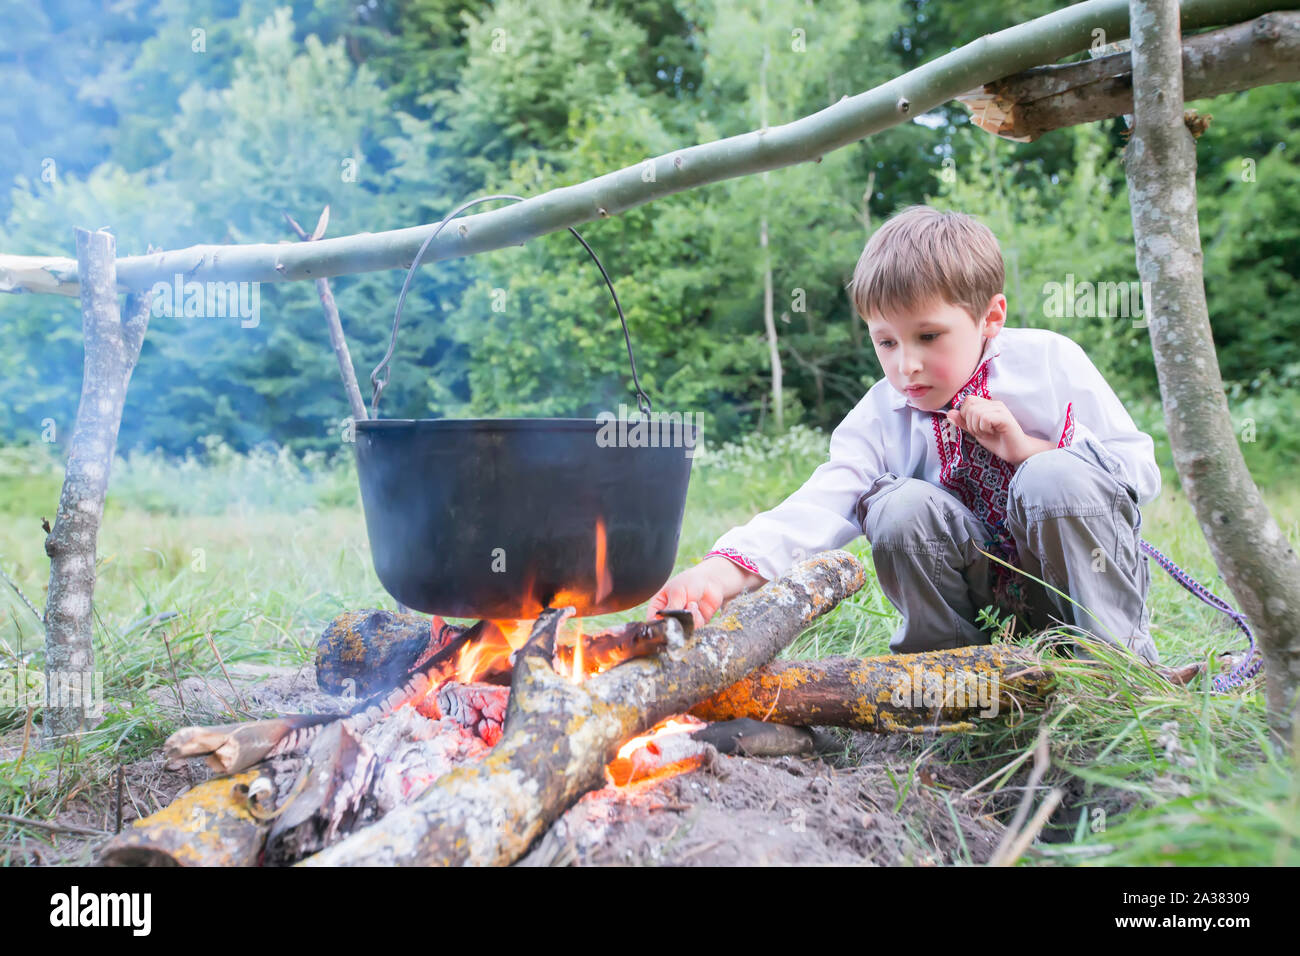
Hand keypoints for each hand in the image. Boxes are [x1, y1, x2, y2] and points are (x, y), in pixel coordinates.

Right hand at [645, 556, 764, 627]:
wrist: (716, 580)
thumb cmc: (693, 580)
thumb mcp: (679, 591)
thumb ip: (672, 609)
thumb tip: (667, 626)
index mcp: (659, 604)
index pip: (652, 621)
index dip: (655, 628)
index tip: (662, 631)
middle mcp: (670, 615)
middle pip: (667, 629)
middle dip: (676, 626)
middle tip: (683, 614)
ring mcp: (685, 621)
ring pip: (683, 631)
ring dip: (690, 620)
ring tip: (695, 604)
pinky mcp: (699, 625)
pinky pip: (696, 631)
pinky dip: (699, 623)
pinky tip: (702, 608)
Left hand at [945, 395, 1036, 465]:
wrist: (1016, 452)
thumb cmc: (998, 442)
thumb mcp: (976, 432)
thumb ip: (963, 422)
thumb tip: (949, 412)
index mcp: (988, 405)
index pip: (967, 400)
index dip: (965, 415)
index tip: (975, 427)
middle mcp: (994, 404)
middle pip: (969, 405)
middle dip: (970, 423)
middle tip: (982, 432)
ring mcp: (1000, 409)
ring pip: (975, 412)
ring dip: (977, 428)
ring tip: (988, 433)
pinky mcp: (1004, 417)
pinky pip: (984, 418)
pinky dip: (984, 429)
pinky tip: (993, 433)